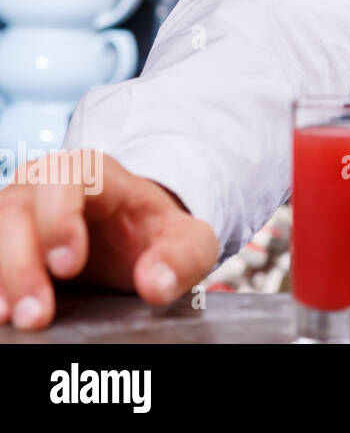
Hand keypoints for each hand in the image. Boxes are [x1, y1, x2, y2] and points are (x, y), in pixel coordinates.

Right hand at [0, 150, 218, 330]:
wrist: (132, 237)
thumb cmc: (155, 234)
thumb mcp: (188, 242)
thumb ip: (181, 259)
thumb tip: (155, 284)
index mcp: (95, 174)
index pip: (66, 179)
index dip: (59, 219)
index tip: (68, 267)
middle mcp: (44, 185)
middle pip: (16, 209)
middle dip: (20, 263)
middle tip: (36, 314)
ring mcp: (17, 210)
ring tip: (11, 318)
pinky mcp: (4, 238)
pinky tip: (1, 312)